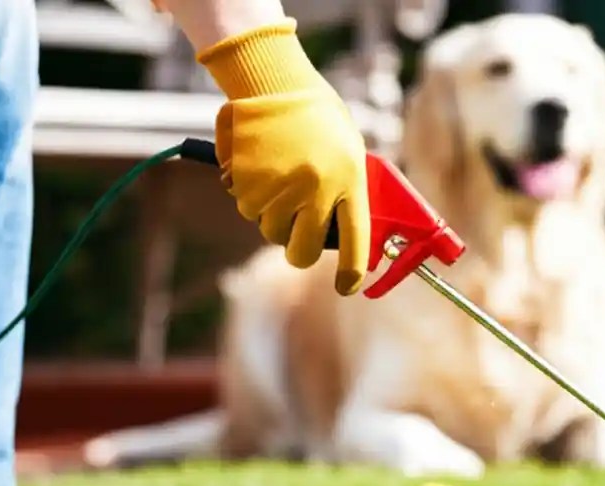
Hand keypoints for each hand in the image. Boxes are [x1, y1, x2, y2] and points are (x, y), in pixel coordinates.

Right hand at [196, 20, 370, 295]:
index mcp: (350, 180)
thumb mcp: (348, 150)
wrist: (275, 80)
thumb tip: (345, 232)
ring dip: (272, 216)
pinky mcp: (250, 182)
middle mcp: (317, 189)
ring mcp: (281, 187)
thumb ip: (347, 190)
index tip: (346, 287)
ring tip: (279, 180)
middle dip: (299, 251)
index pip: (357, 241)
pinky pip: (247, 208)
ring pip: (271, 230)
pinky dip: (250, 196)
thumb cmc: (317, 116)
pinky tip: (259, 167)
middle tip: (297, 239)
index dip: (352, 273)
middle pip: (303, 251)